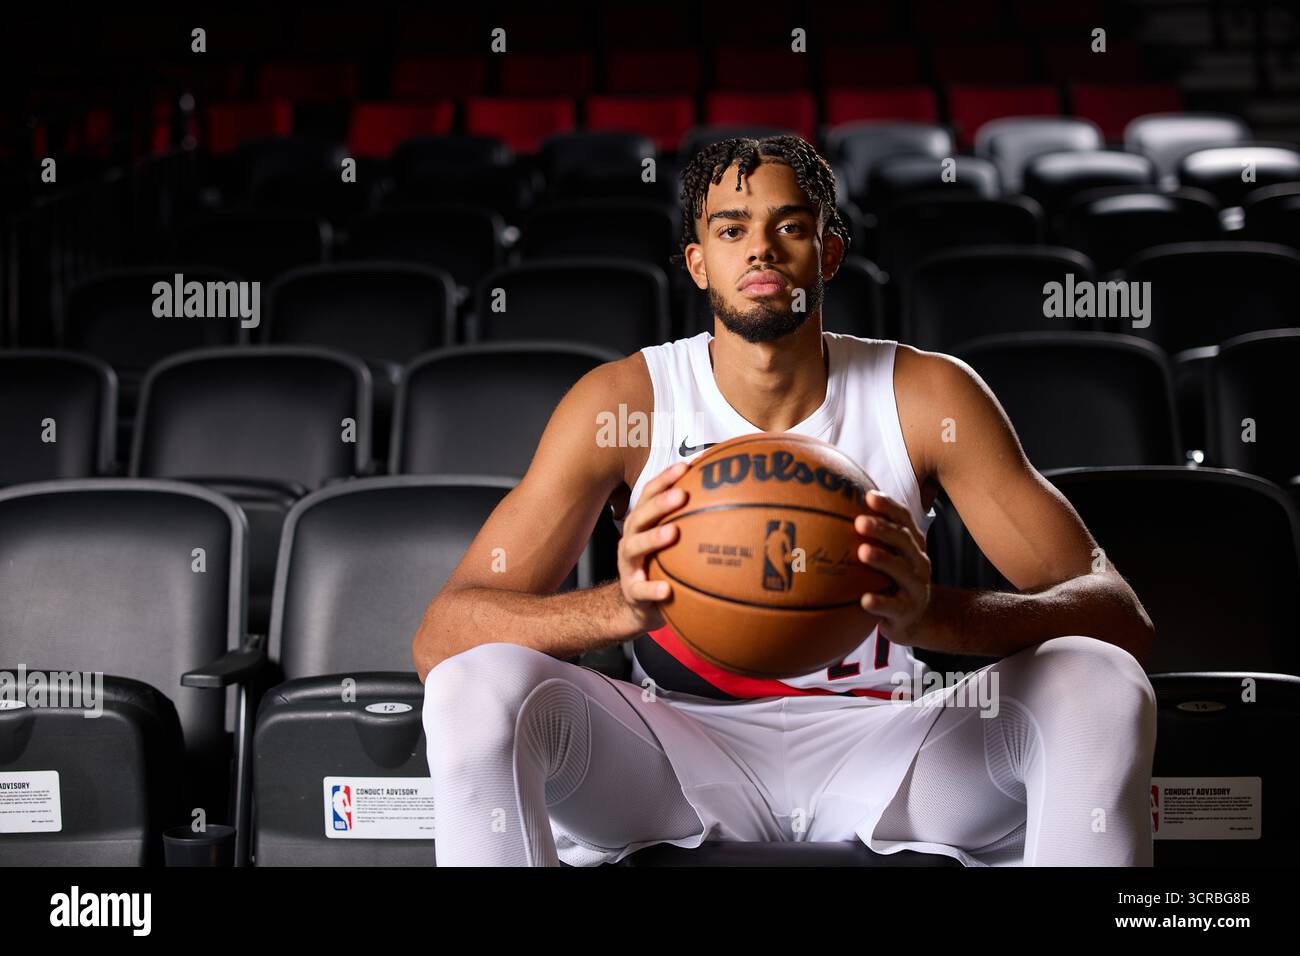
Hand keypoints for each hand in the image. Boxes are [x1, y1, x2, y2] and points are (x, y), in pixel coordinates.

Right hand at [615, 461, 688, 634]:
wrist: (638, 604)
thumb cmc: (661, 565)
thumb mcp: (673, 542)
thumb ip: (692, 522)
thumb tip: (732, 500)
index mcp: (642, 523)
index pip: (649, 494)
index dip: (665, 479)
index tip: (686, 466)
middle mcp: (631, 539)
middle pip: (641, 515)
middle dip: (660, 503)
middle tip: (683, 495)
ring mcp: (629, 565)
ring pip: (634, 547)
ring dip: (653, 538)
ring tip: (672, 533)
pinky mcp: (632, 592)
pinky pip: (641, 590)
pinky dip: (652, 589)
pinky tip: (667, 590)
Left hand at [854, 490, 931, 646]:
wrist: (916, 619)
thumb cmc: (892, 581)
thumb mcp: (888, 558)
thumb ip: (869, 538)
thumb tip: (827, 511)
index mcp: (912, 544)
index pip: (904, 519)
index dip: (888, 506)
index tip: (868, 496)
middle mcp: (919, 561)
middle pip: (903, 539)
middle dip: (883, 529)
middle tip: (860, 522)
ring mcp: (916, 586)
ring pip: (902, 570)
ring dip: (883, 559)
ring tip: (862, 552)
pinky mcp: (908, 611)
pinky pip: (894, 606)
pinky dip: (880, 602)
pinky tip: (864, 600)